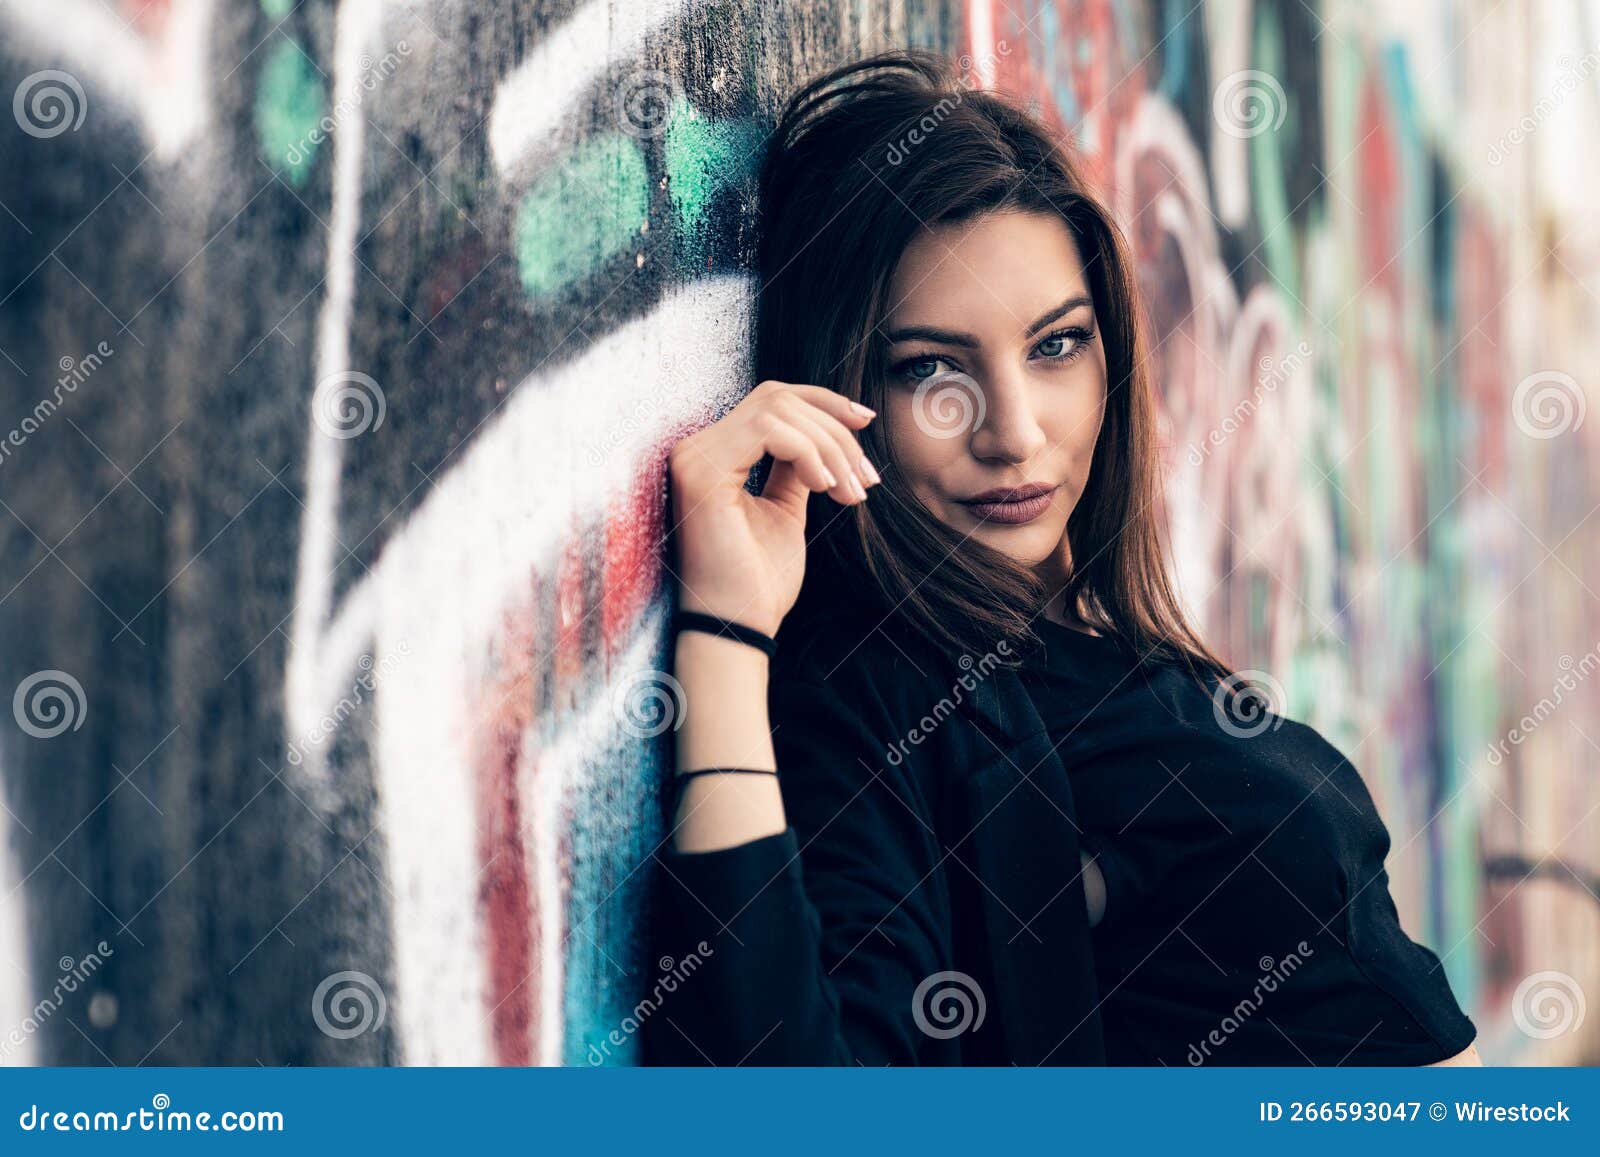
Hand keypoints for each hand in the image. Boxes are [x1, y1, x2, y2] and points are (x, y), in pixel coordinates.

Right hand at [667, 380, 880, 634]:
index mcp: (715, 455)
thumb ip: (796, 467)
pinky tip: (824, 488)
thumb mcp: (787, 509)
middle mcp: (696, 448)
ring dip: (829, 448)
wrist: (739, 627)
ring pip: (778, 411)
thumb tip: (824, 434)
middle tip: (866, 477)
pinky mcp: (702, 472)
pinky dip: (809, 454)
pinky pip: (769, 431)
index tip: (866, 422)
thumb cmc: (759, 581)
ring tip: (847, 493)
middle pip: (778, 398)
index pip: (771, 400)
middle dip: (834, 429)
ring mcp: (694, 457)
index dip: (823, 403)